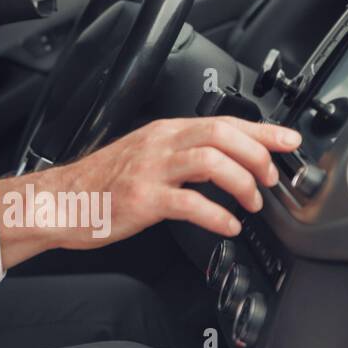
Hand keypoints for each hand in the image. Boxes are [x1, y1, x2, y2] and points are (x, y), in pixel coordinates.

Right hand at [0, 116, 297, 269]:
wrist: (58, 201)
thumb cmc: (99, 185)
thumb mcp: (144, 157)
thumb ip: (180, 156)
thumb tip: (224, 164)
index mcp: (162, 132)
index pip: (223, 121)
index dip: (263, 131)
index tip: (290, 141)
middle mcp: (159, 144)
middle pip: (223, 134)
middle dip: (258, 156)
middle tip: (270, 179)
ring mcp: (150, 171)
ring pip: (211, 161)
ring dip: (242, 183)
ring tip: (250, 204)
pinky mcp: (142, 200)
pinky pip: (191, 203)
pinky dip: (218, 216)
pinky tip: (227, 226)